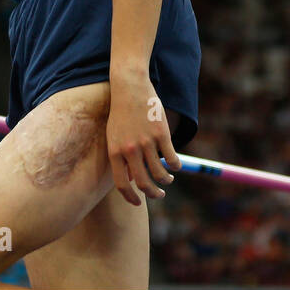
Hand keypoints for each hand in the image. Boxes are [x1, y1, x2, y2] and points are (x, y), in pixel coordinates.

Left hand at [106, 68, 180, 205]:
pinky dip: (176, 166)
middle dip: (153, 194)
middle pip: (143, 183)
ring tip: (169, 180)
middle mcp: (130, 150)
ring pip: (160, 173)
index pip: (122, 184)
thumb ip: (120, 157)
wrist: (129, 87)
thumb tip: (131, 178)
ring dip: (166, 181)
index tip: (139, 202)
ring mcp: (146, 142)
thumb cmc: (121, 112)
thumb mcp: (114, 136)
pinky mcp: (161, 134)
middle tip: (159, 195)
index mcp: (115, 152)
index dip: (131, 197)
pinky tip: (176, 166)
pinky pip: (171, 158)